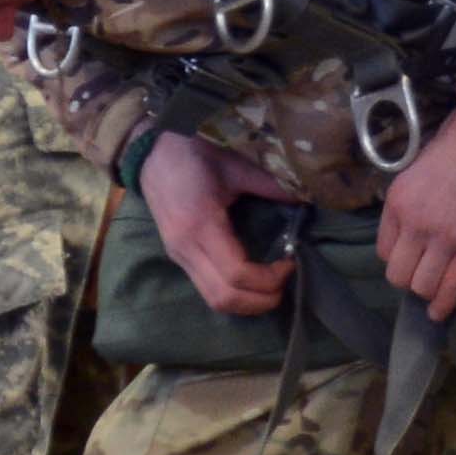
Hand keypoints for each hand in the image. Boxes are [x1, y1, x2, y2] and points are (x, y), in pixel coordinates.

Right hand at [140, 136, 293, 320]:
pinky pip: (207, 289)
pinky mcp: (177, 256)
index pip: (237, 274)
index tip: (290, 263)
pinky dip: (233, 293)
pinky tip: (252, 278)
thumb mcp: (234, 165)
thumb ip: (270, 185)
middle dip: (260, 301)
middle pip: (224, 298)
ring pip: (213, 300)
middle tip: (285, 282)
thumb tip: (304, 200)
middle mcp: (186, 248)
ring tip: (271, 284)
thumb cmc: (193, 153)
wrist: (151, 151)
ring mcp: (178, 256)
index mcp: (201, 225)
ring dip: (246, 303)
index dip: (268, 279)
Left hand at [376, 121, 455, 318]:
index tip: (408, 256)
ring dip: (426, 293)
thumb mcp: (417, 167)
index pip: (383, 250)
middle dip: (406, 279)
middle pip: (398, 274)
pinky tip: (440, 313)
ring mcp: (445, 239)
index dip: (395, 257)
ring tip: (432, 294)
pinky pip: (452, 286)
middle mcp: (416, 225)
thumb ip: (410, 198)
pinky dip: (444, 305)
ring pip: (422, 286)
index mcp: (398, 203)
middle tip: (420, 274)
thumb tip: (411, 218)